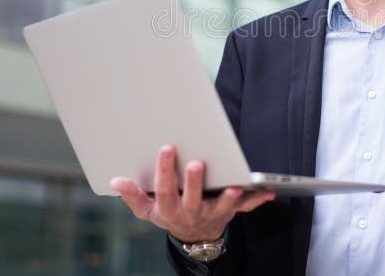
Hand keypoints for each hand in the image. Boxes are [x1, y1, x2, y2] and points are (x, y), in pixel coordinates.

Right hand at [110, 145, 274, 242]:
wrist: (191, 237)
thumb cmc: (168, 213)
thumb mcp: (148, 210)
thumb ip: (133, 195)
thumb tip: (116, 180)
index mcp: (169, 209)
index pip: (165, 189)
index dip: (165, 171)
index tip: (167, 148)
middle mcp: (190, 213)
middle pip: (192, 199)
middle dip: (194, 182)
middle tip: (198, 163)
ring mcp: (211, 214)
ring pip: (221, 208)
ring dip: (228, 198)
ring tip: (234, 187)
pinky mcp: (229, 213)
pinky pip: (244, 209)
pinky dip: (256, 201)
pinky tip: (267, 192)